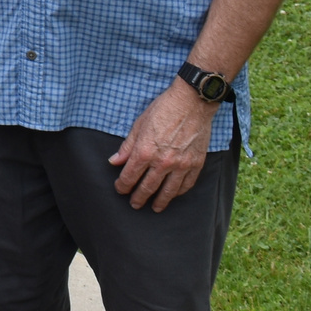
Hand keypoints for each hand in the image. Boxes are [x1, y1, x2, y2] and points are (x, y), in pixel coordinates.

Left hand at [109, 80, 217, 210]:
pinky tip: (173, 194)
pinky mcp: (196, 164)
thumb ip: (127, 147)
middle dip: (138, 198)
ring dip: (160, 202)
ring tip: (154, 207)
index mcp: (145, 152)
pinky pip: (186, 185)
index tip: (120, 189)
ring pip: (168, 191)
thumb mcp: (139, 125)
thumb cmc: (163, 110)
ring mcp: (181, 165)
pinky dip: (179, 192)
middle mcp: (162, 162)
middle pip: (147, 188)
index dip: (122, 186)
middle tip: (134, 204)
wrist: (191, 102)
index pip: (129, 177)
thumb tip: (114, 162)